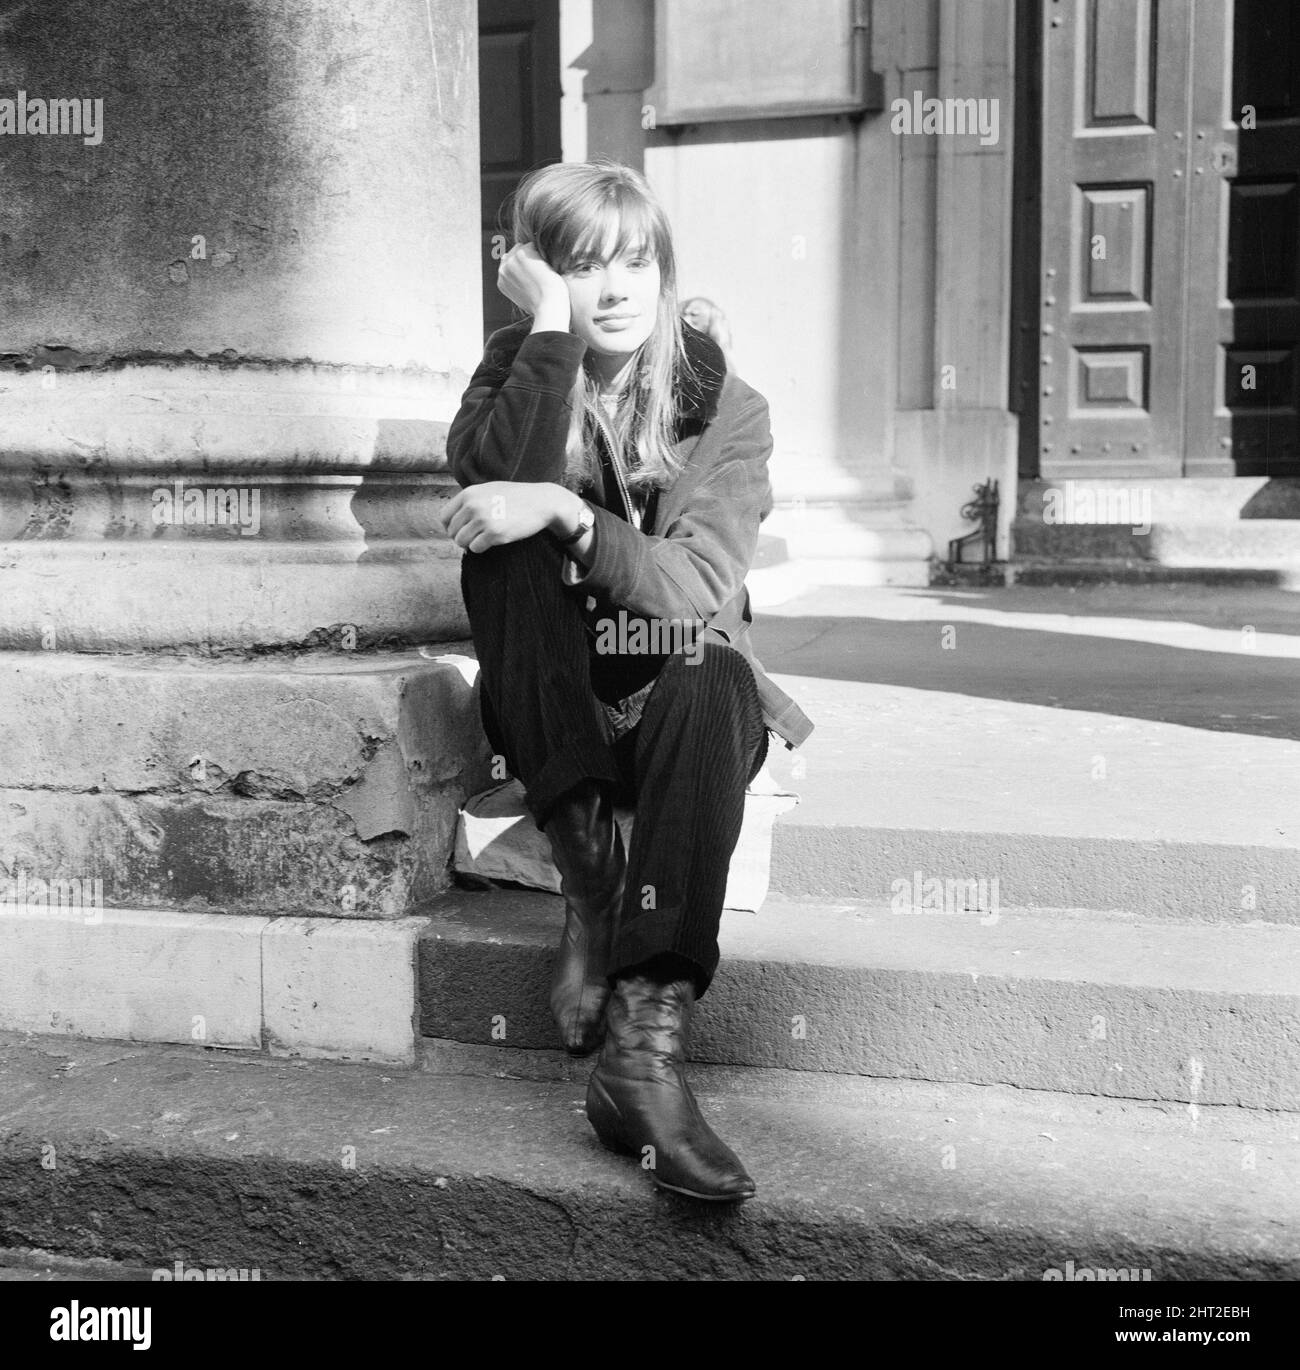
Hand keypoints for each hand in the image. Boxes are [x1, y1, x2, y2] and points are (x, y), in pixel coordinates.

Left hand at [439, 481, 565, 552]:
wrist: (541, 502)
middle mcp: (473, 506)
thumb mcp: (489, 490)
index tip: (461, 530)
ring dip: (470, 544)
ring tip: (482, 539)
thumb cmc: (515, 497)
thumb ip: (470, 500)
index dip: (450, 527)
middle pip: (452, 531)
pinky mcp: (495, 534)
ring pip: (461, 541)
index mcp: (469, 494)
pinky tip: (492, 541)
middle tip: (475, 536)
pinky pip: (476, 548)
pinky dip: (481, 548)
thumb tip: (451, 521)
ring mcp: (483, 520)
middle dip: (461, 537)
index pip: (444, 516)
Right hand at [497, 242, 570, 327]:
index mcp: (502, 282)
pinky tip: (544, 268)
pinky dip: (541, 254)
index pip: (509, 262)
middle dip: (528, 258)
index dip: (524, 265)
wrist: (548, 304)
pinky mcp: (521, 253)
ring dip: (534, 255)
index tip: (534, 275)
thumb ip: (517, 283)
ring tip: (542, 272)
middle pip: (515, 251)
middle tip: (540, 273)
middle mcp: (503, 271)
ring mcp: (510, 261)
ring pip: (524, 247)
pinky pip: (533, 245)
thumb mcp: (525, 297)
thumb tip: (515, 266)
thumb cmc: (542, 304)